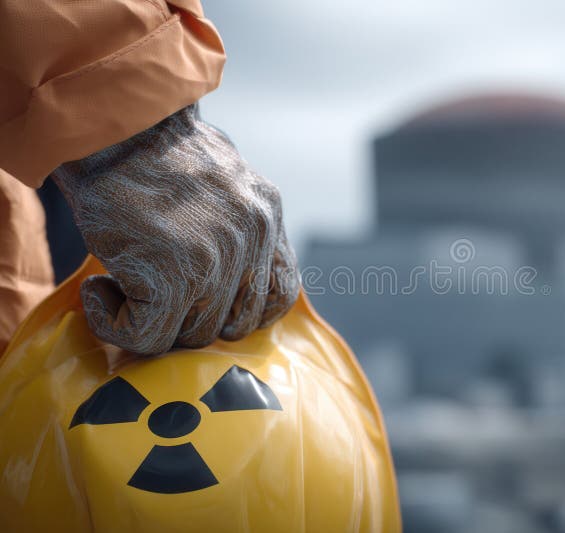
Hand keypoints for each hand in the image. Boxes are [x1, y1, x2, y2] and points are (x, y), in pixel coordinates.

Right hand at [53, 105, 298, 354]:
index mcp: (265, 213)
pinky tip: (99, 289)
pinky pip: (147, 337)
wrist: (108, 123)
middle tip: (151, 292)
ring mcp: (218, 260)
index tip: (206, 302)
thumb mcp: (217, 174)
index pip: (281, 292)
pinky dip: (114, 323)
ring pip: (194, 336)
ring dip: (153, 321)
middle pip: (235, 323)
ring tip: (120, 283)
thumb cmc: (148, 147)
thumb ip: (235, 222)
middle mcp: (253, 238)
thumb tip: (224, 269)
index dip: (244, 310)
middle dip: (192, 318)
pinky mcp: (174, 278)